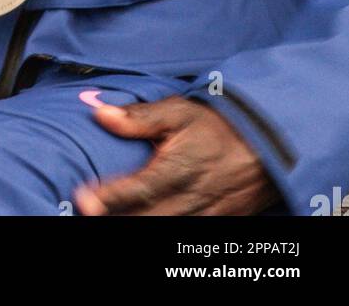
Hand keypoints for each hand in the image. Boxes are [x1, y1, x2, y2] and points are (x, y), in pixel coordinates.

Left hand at [72, 95, 280, 215]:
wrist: (266, 145)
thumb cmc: (217, 125)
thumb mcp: (179, 112)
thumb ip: (139, 117)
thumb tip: (100, 113)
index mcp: (180, 167)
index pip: (138, 188)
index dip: (108, 197)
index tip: (82, 198)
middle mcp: (191, 197)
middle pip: (147, 218)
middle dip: (114, 219)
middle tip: (86, 215)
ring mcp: (204, 215)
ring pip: (164, 230)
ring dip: (134, 226)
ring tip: (106, 222)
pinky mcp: (215, 224)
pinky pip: (185, 237)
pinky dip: (161, 233)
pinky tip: (141, 223)